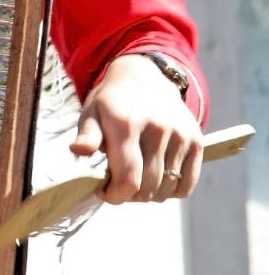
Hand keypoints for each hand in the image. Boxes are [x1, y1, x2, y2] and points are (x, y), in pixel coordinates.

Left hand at [70, 54, 202, 202]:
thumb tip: (78, 151)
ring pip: (166, 189)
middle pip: (148, 188)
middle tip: (117, 184)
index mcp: (127, 125)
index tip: (104, 191)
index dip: (115, 196)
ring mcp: (180, 136)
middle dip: (128, 196)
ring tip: (136, 179)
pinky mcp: (196, 141)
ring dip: (149, 195)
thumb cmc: (111, 103)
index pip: (128, 179)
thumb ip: (87, 136)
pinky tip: (156, 180)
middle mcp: (158, 130)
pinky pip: (187, 184)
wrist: (144, 78)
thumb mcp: (91, 114)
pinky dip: (171, 190)